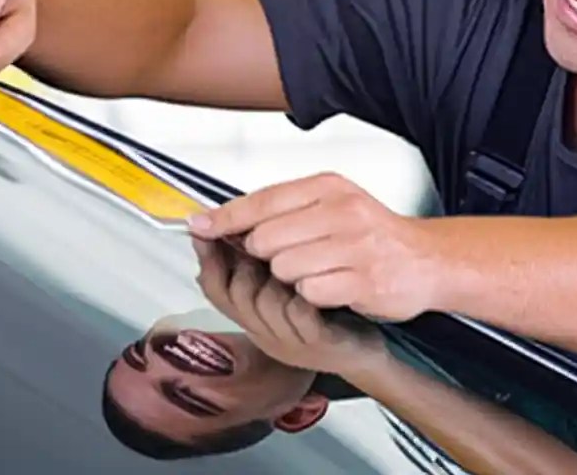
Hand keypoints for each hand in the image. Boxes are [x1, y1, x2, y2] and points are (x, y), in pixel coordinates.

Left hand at [188, 172, 446, 322]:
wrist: (428, 261)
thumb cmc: (375, 236)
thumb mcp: (332, 206)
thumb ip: (282, 210)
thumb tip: (222, 219)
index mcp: (329, 188)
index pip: (262, 200)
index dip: (226, 217)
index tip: (200, 226)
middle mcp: (342, 211)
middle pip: (266, 239)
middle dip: (268, 257)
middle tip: (291, 258)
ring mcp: (354, 246)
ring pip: (284, 269)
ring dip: (293, 279)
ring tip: (319, 273)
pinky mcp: (362, 280)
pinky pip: (310, 293)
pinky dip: (314, 297)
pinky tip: (334, 289)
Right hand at [193, 238, 390, 374]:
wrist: (371, 352)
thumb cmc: (332, 312)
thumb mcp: (293, 288)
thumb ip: (267, 264)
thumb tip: (242, 223)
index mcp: (255, 316)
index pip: (215, 287)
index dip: (207, 256)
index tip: (205, 226)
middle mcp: (266, 331)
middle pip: (234, 293)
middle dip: (243, 257)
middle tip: (258, 233)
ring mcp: (291, 340)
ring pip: (264, 301)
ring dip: (274, 269)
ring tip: (292, 248)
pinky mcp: (320, 342)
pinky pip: (300, 313)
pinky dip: (302, 289)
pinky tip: (316, 273)